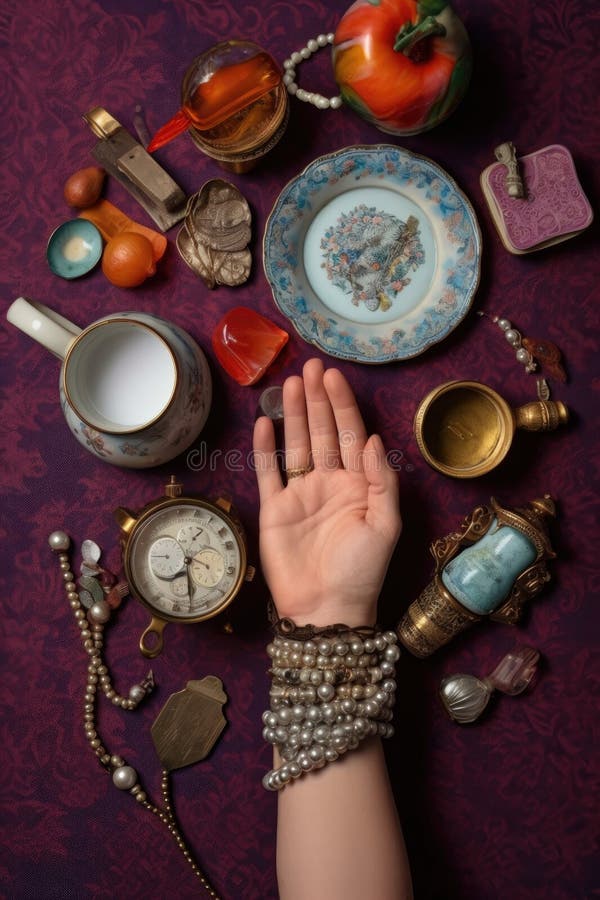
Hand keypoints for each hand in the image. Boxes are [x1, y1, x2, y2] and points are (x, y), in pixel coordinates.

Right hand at [253, 358, 400, 626]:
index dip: (342, 405)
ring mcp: (300, 494)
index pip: (350, 434)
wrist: (326, 608)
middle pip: (322, 432)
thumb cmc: (361, 570)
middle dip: (317, 400)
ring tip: (289, 384)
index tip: (334, 377)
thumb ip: (381, 479)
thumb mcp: (385, 524)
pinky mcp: (275, 509)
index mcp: (358, 484)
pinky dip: (265, 448)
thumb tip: (372, 438)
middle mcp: (329, 482)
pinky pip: (268, 472)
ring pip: (295, 445)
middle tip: (311, 368)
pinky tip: (265, 423)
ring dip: (293, 414)